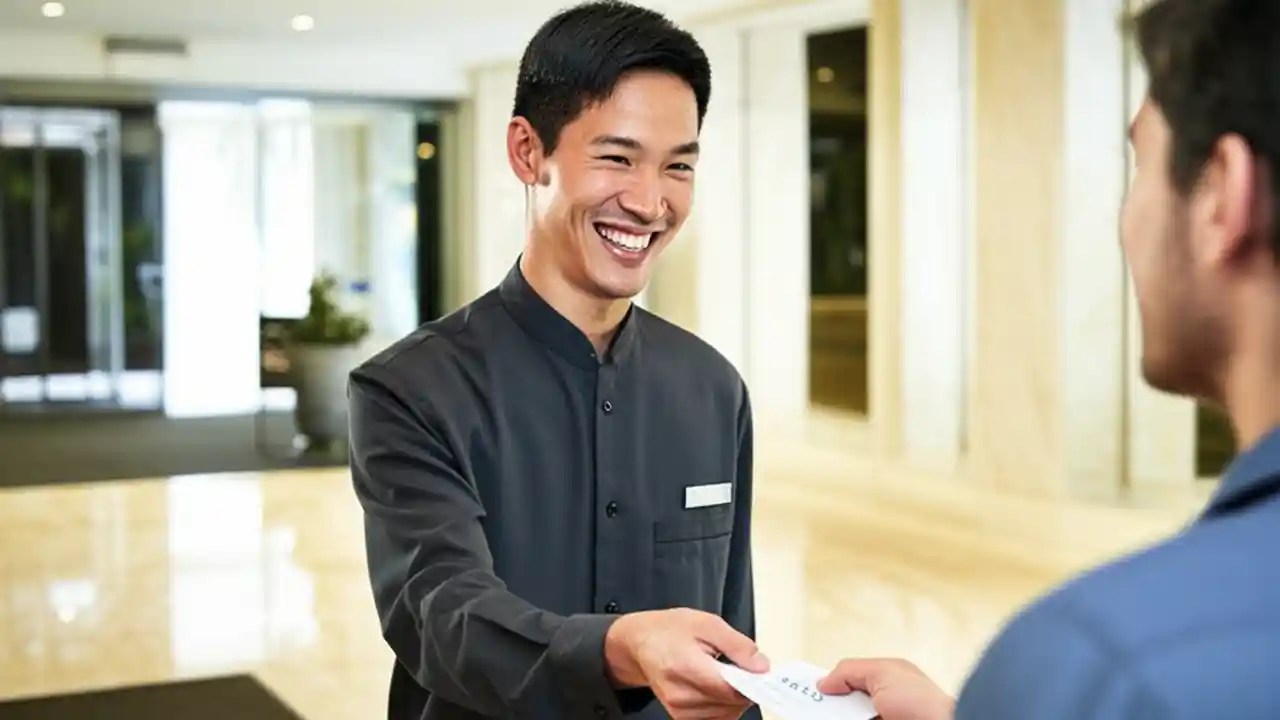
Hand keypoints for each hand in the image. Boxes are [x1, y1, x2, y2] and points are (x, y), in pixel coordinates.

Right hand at [605, 608, 768, 719]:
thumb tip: (761, 667)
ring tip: (724, 674)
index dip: (752, 682)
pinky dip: (724, 706)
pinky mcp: (680, 718)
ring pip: (727, 714)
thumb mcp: (707, 623)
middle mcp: (680, 695)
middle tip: (741, 667)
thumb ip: (737, 645)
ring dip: (734, 698)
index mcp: (685, 667)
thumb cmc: (669, 629)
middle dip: (744, 687)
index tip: (762, 674)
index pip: (730, 689)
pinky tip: (718, 687)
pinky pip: (716, 719)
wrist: (640, 642)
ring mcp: (679, 710)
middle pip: (731, 704)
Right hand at [817, 659, 953, 719]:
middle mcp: (885, 702)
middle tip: (810, 708)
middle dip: (830, 705)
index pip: (851, 678)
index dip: (831, 684)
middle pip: (847, 704)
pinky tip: (828, 719)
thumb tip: (824, 683)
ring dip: (835, 713)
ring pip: (850, 715)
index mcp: (888, 680)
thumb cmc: (923, 703)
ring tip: (816, 712)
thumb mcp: (883, 673)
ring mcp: (882, 717)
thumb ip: (850, 671)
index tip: (810, 692)